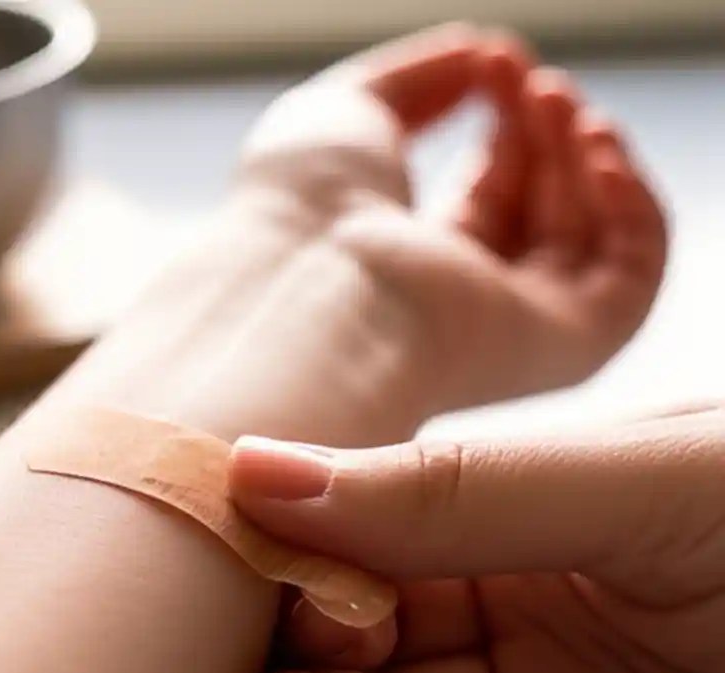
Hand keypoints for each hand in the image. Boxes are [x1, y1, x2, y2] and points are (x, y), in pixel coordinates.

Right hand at [231, 402, 724, 672]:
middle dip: (294, 641)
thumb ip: (458, 484)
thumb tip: (260, 469)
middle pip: (354, 628)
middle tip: (278, 663)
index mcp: (528, 509)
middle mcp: (518, 611)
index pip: (368, 527)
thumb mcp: (651, 480)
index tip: (243, 550)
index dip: (297, 540)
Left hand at [236, 25, 666, 411]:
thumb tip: (477, 57)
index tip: (493, 60)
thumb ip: (418, 78)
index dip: (506, 116)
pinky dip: (634, 209)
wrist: (308, 280)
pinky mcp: (567, 348)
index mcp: (411, 258)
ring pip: (589, 229)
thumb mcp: (348, 110)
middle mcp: (466, 299)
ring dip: (587, 153)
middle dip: (546, 127)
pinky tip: (601, 157)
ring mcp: (516, 326)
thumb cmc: (306, 203)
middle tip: (535, 80)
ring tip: (556, 100)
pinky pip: (633, 278)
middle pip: (543, 203)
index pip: (490, 186)